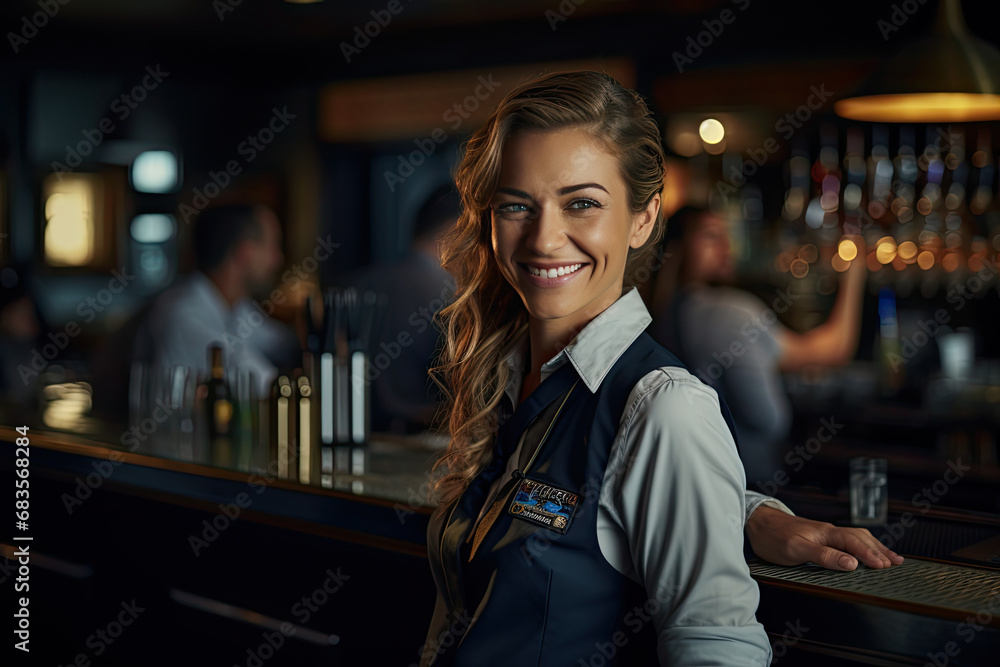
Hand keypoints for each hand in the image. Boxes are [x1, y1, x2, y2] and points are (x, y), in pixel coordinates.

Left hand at [746, 506, 904, 570]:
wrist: (757, 523)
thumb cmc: (773, 536)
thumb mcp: (796, 549)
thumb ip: (824, 556)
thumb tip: (851, 563)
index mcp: (826, 533)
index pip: (854, 543)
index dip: (870, 555)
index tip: (884, 566)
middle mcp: (829, 531)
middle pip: (860, 539)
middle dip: (879, 550)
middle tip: (896, 563)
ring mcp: (825, 533)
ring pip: (856, 538)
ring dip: (874, 547)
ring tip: (891, 557)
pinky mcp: (820, 537)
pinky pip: (847, 540)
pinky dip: (861, 545)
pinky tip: (865, 550)